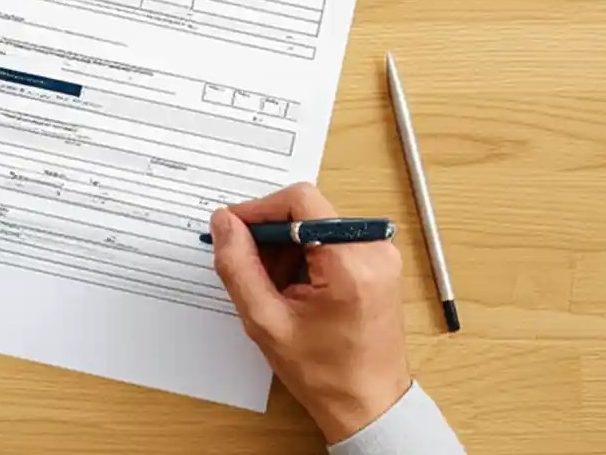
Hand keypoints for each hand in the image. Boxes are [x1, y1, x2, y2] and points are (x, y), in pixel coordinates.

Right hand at [209, 183, 411, 443]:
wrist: (369, 404)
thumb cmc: (324, 374)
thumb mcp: (267, 323)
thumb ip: (239, 267)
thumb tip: (224, 223)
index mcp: (351, 262)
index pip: (299, 201)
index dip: (258, 210)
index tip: (232, 231)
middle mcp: (374, 249)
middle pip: (308, 211)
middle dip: (271, 236)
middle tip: (250, 271)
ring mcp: (381, 254)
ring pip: (317, 224)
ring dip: (287, 248)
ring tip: (275, 289)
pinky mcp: (379, 262)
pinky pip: (333, 239)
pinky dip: (306, 256)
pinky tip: (295, 290)